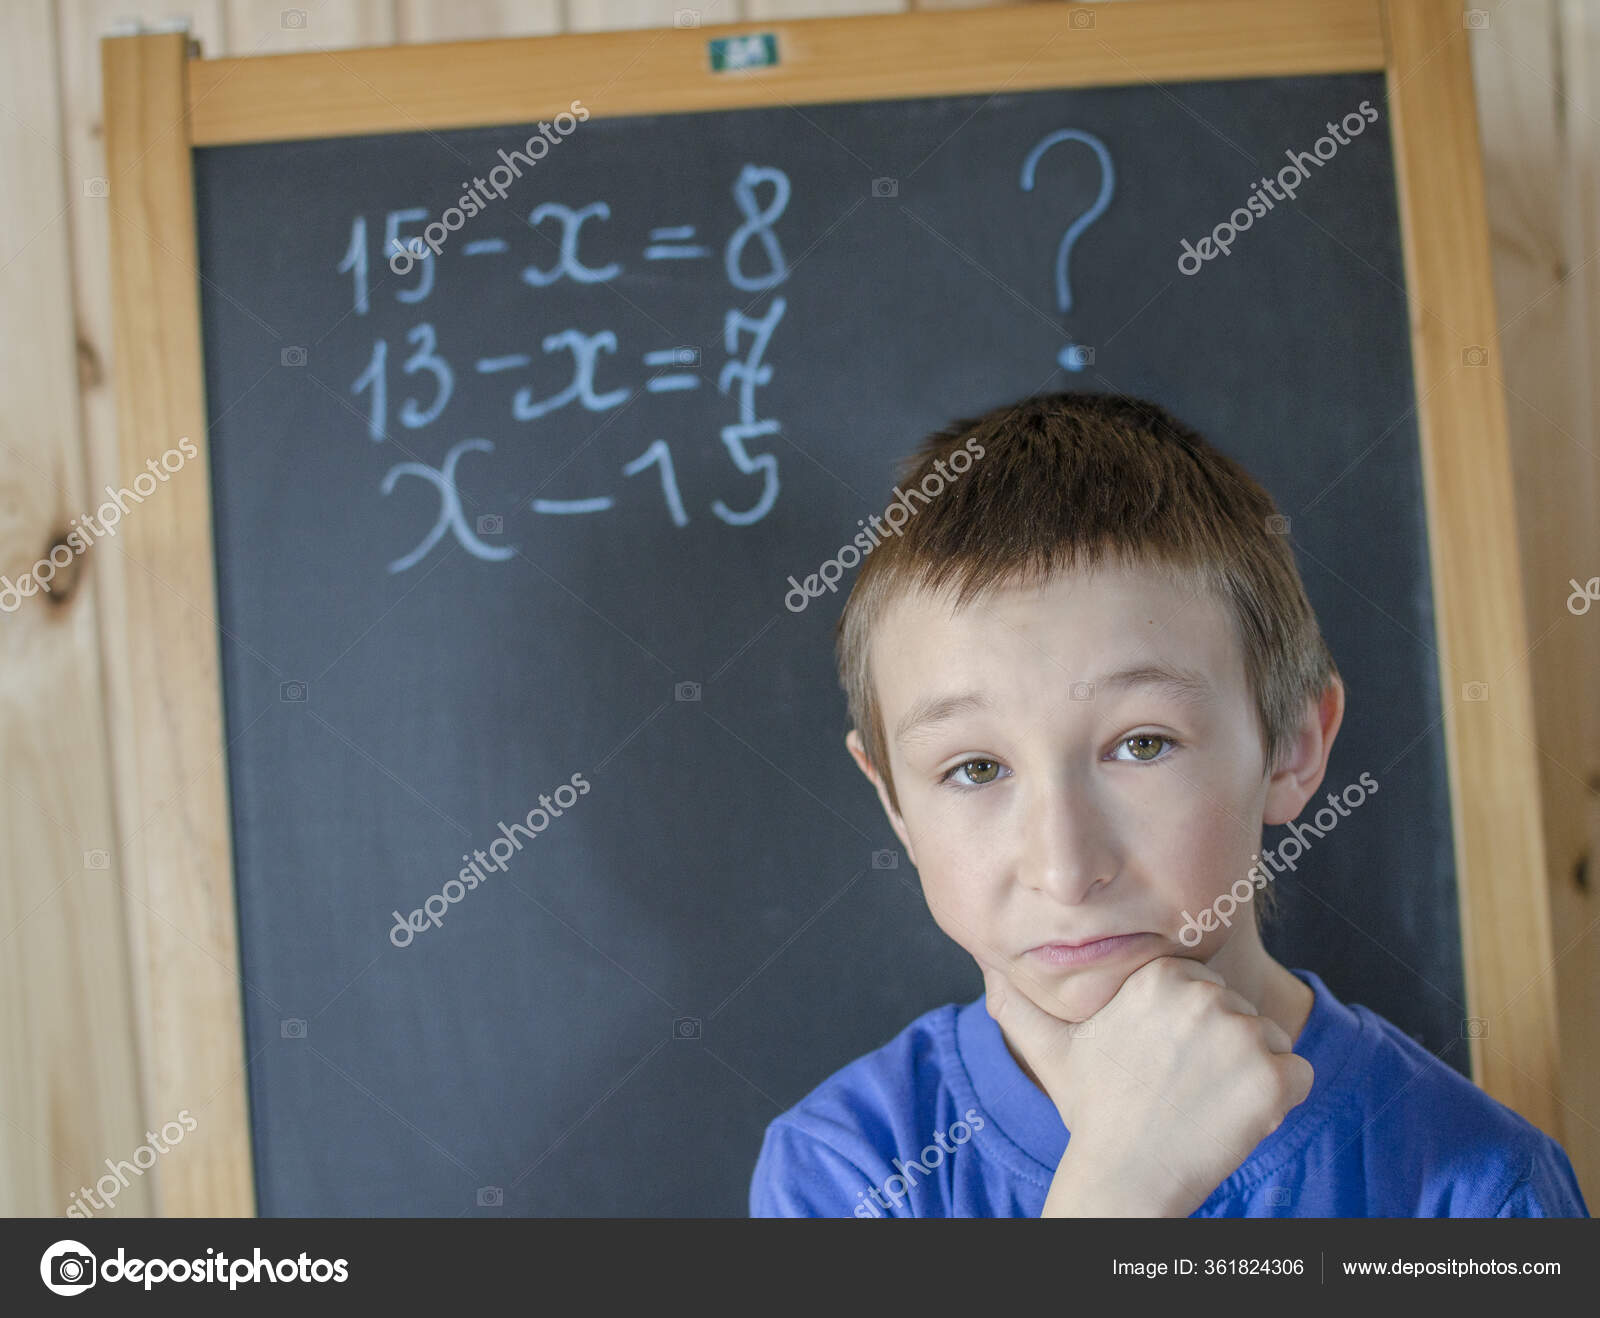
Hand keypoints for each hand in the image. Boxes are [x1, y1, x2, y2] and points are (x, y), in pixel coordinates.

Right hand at [980, 954, 1313, 1216]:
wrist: (1125, 1177)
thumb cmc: (1095, 1113)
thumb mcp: (1053, 1048)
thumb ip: (1021, 1003)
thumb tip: (988, 969)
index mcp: (1159, 974)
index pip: (1205, 991)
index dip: (1189, 1034)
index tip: (1161, 1065)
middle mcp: (1203, 993)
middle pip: (1240, 1014)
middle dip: (1221, 1053)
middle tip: (1179, 1090)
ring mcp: (1242, 1034)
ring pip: (1269, 1045)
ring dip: (1249, 1077)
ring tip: (1202, 1105)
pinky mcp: (1273, 1078)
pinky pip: (1299, 1078)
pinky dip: (1279, 1103)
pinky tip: (1235, 1120)